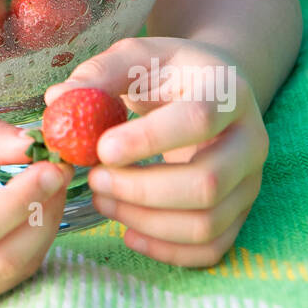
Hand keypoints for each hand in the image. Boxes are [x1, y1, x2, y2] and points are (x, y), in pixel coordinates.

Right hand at [0, 118, 73, 307]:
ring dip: (43, 231)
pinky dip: (29, 246)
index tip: (50, 164)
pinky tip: (32, 212)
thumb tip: (34, 141)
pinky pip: (6, 281)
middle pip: (0, 261)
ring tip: (50, 187)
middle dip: (42, 215)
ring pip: (11, 275)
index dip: (19, 199)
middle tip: (60, 173)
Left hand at [44, 37, 269, 266]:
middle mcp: (250, 139)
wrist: (210, 90)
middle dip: (141, 190)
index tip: (100, 149)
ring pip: (207, 222)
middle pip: (207, 183)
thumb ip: (99, 75)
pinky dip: (166, 249)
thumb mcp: (135, 58)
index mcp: (228, 90)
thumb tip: (58, 100)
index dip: (148, 140)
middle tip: (93, 179)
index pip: (198, 120)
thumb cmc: (165, 73)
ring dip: (146, 220)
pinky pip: (210, 247)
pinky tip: (127, 230)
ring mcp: (249, 181)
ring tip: (102, 199)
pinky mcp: (240, 212)